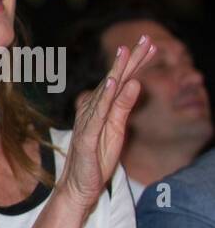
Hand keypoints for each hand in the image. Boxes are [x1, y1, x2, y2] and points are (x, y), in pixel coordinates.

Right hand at [61, 34, 154, 211]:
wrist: (78, 187)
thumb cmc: (95, 159)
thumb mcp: (117, 130)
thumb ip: (124, 107)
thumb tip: (135, 82)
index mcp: (100, 109)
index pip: (120, 83)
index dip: (134, 63)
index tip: (148, 45)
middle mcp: (92, 111)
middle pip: (114, 82)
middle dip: (129, 60)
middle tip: (144, 39)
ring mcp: (88, 123)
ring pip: (105, 94)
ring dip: (116, 73)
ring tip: (127, 53)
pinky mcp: (87, 138)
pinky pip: (97, 115)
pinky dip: (104, 98)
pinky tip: (112, 84)